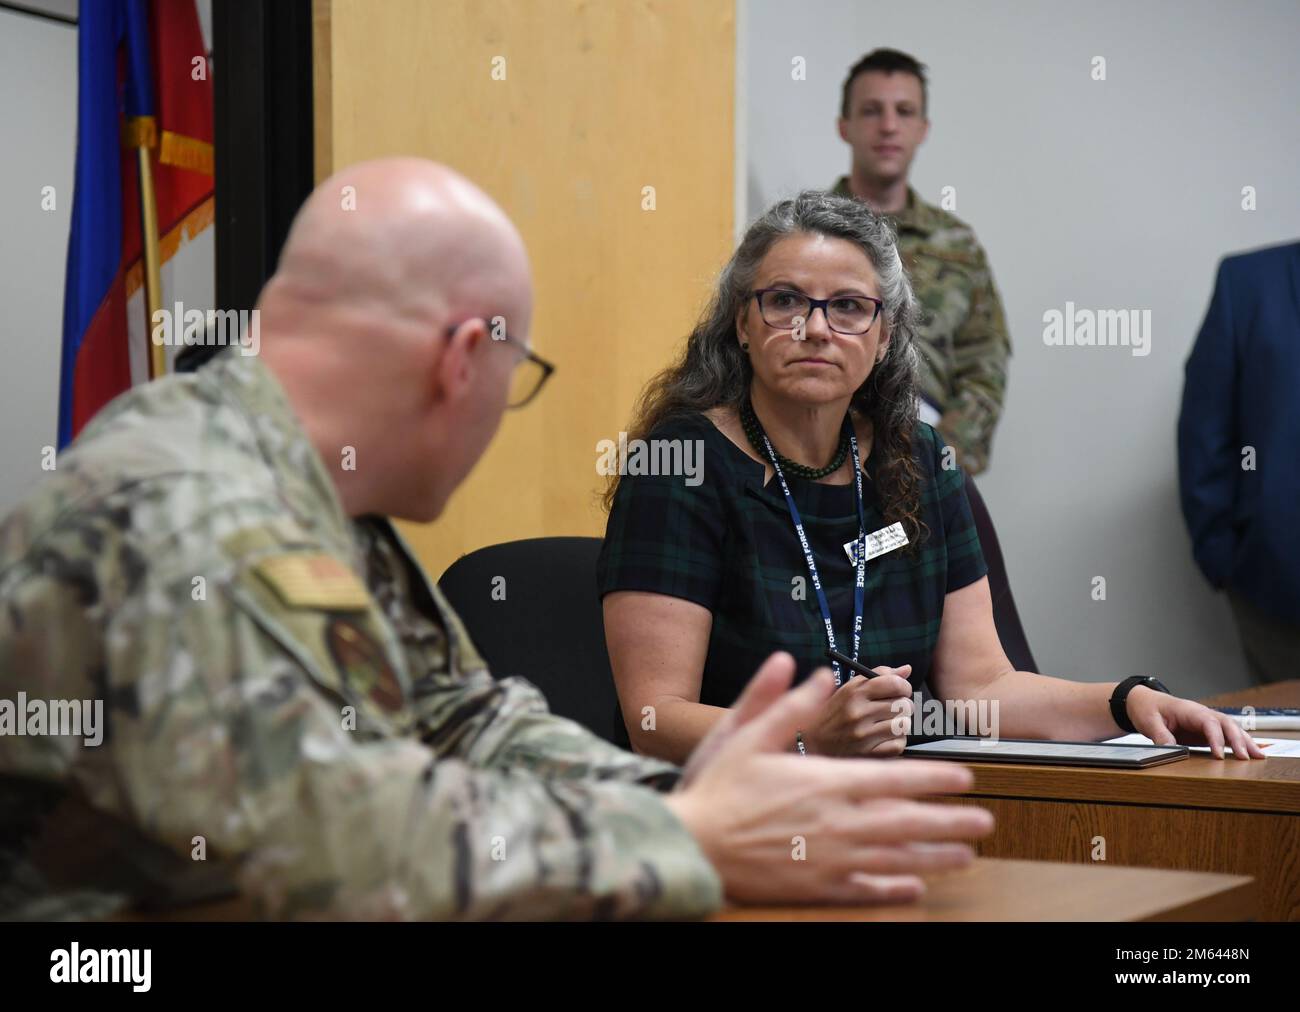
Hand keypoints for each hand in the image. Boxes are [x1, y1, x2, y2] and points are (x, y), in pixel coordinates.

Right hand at [666, 656, 993, 904]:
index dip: (935, 779)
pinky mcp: (816, 887)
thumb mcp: (747, 734)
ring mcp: (830, 859)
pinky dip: (894, 890)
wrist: (692, 843)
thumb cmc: (717, 788)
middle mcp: (837, 822)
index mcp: (825, 782)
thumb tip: (817, 673)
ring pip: (896, 859)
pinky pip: (865, 891)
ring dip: (936, 857)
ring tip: (967, 857)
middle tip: (985, 821)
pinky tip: (914, 889)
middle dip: (951, 821)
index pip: (895, 779)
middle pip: (908, 823)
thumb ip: (786, 704)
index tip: (965, 778)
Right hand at [803, 665, 914, 756]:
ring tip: (886, 724)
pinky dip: (895, 741)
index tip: (902, 690)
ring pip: (904, 725)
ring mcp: (863, 735)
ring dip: (900, 724)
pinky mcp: (868, 754)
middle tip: (892, 709)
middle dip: (902, 706)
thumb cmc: (832, 715)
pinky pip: (899, 744)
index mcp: (853, 692)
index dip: (904, 686)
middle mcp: (858, 712)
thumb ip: (878, 676)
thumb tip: (907, 669)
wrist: (811, 744)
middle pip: (903, 704)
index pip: (894, 683)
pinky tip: (882, 738)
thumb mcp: (849, 690)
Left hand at [1126, 688, 1266, 759]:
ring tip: (1259, 757)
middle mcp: (1202, 713)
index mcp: (1188, 710)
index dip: (1215, 738)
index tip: (1218, 755)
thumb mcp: (1149, 721)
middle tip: (1246, 757)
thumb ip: (1160, 735)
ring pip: (1231, 728)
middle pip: (1226, 723)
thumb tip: (1171, 749)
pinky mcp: (1206, 730)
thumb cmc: (1148, 708)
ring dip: (1245, 742)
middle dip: (1238, 740)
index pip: (1208, 722)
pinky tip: (1251, 753)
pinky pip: (1227, 735)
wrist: (1144, 702)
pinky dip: (1240, 743)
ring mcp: (1206, 721)